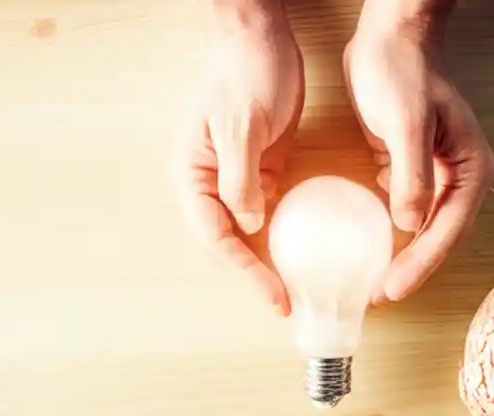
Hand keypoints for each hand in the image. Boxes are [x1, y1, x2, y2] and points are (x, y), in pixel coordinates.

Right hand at [172, 0, 303, 315]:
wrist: (260, 35)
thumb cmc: (244, 70)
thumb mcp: (243, 125)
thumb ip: (242, 178)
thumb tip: (249, 223)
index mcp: (192, 174)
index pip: (215, 236)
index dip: (245, 270)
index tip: (273, 296)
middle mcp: (207, 183)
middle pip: (225, 243)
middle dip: (252, 275)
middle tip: (286, 302)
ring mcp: (233, 179)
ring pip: (245, 234)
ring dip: (266, 261)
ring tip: (293, 289)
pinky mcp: (259, 171)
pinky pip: (267, 214)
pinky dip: (282, 236)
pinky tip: (302, 254)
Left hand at [345, 2, 493, 301]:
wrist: (390, 38)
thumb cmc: (402, 70)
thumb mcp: (406, 121)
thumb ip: (411, 173)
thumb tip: (409, 224)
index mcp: (471, 168)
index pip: (448, 229)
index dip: (421, 264)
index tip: (392, 288)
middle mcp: (461, 177)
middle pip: (440, 237)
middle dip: (413, 270)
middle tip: (380, 297)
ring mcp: (439, 177)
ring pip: (425, 231)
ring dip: (402, 258)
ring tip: (374, 284)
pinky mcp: (414, 172)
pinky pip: (407, 214)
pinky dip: (391, 235)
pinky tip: (369, 248)